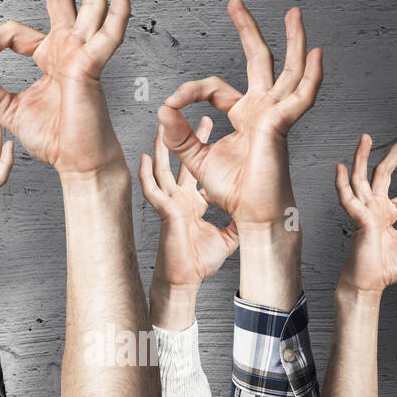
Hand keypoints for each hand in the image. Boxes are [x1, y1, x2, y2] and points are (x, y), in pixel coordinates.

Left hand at [0, 0, 130, 174]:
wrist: (77, 163)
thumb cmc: (53, 138)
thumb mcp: (7, 111)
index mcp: (49, 54)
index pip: (13, 32)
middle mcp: (69, 47)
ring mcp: (84, 53)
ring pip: (88, 2)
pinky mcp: (94, 66)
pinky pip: (109, 34)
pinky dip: (118, 11)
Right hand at [139, 117, 238, 288]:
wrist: (184, 279)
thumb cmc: (199, 262)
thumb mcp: (227, 238)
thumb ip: (237, 223)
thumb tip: (253, 214)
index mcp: (193, 202)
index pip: (202, 170)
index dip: (210, 153)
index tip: (220, 136)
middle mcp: (180, 198)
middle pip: (185, 161)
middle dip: (193, 139)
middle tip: (202, 117)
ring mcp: (170, 203)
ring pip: (164, 168)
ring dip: (163, 147)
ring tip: (163, 125)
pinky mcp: (164, 211)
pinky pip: (152, 189)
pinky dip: (146, 174)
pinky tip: (143, 158)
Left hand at [157, 0, 323, 225]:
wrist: (253, 215)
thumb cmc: (233, 190)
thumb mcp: (195, 157)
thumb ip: (179, 133)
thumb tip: (163, 107)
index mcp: (242, 114)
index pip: (214, 87)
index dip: (190, 90)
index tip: (172, 103)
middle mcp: (262, 109)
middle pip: (258, 60)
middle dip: (248, 30)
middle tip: (236, 2)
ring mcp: (276, 115)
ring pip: (287, 70)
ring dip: (292, 41)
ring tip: (294, 14)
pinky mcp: (282, 125)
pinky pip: (301, 97)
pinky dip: (310, 77)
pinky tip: (316, 55)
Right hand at [335, 134, 396, 293]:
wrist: (368, 284)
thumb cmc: (384, 268)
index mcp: (387, 213)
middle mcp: (375, 208)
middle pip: (382, 174)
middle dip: (395, 155)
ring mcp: (365, 212)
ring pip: (361, 178)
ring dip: (362, 157)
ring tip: (365, 138)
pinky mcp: (358, 219)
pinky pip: (348, 199)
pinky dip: (342, 184)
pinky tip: (340, 169)